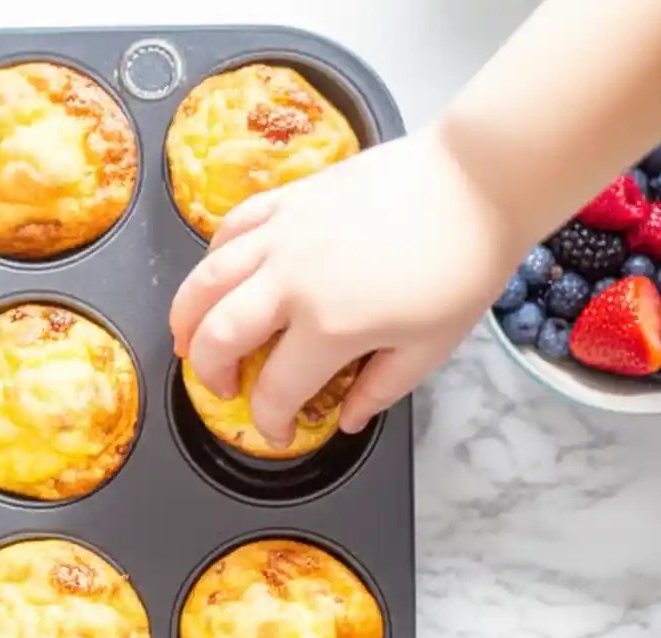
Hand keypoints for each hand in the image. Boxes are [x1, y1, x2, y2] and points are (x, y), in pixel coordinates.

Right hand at [169, 127, 520, 444]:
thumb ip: (380, 389)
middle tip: (221, 386)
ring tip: (187, 337)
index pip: (275, 390)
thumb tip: (344, 419)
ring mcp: (282, 236)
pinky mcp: (286, 200)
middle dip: (209, 372)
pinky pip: (229, 230)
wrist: (474, 182)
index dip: (269, 421)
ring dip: (186, 317)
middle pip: (218, 336)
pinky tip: (218, 275)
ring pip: (206, 280)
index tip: (278, 431)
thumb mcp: (430, 346)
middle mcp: (291, 282)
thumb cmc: (461, 266)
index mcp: (331, 327)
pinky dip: (213, 258)